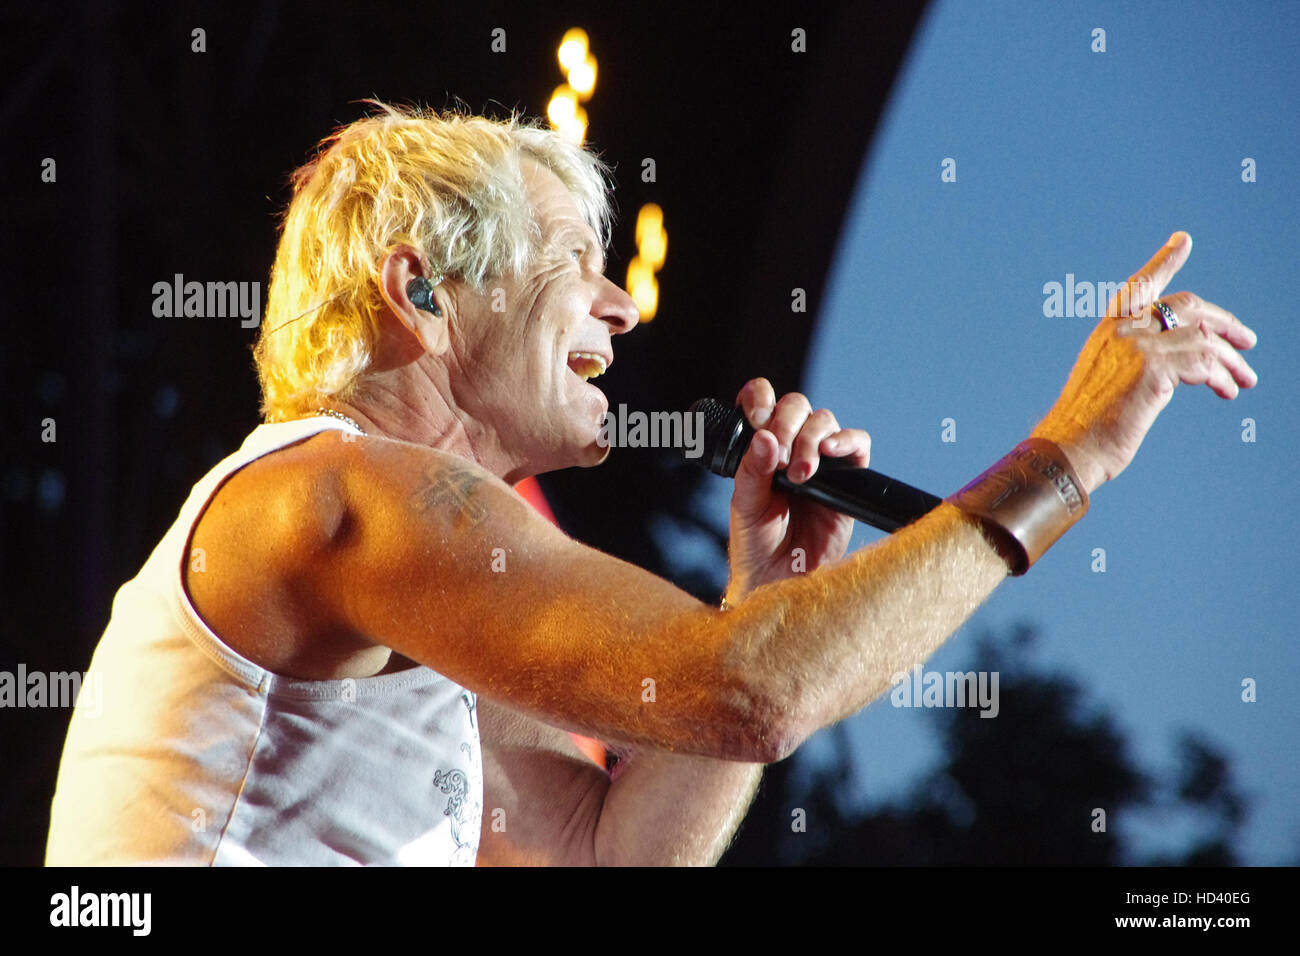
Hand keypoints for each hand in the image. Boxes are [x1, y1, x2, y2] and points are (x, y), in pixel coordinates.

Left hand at [725, 378, 871, 602]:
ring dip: (810, 440)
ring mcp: (820, 461)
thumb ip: (752, 471)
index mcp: (759, 448)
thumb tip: (766, 436)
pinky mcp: (846, 479)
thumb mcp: (745, 506)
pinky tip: (830, 453)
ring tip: (799, 474)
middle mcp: (789, 448)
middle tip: (780, 460)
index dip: (759, 398)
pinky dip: (846, 440)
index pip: (761, 401)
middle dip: (787, 424)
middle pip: (796, 406)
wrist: (779, 582)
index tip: (756, 418)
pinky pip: (857, 444)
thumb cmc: (756, 545)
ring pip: (823, 421)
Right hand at [1032, 232, 1257, 492]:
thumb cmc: (1086, 430)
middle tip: (1247, 341)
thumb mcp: (1109, 386)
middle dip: (1223, 322)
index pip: (1139, 288)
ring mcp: (1137, 347)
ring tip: (1245, 380)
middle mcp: (1121, 332)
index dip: (1164, 263)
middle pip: (1186, 307)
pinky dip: (1222, 377)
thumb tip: (1179, 368)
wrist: (1069, 450)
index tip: (1183, 240)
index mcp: (1107, 333)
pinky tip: (1227, 392)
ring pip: (1203, 338)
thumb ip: (1136, 364)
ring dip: (1231, 361)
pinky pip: (1204, 363)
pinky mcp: (1152, 368)